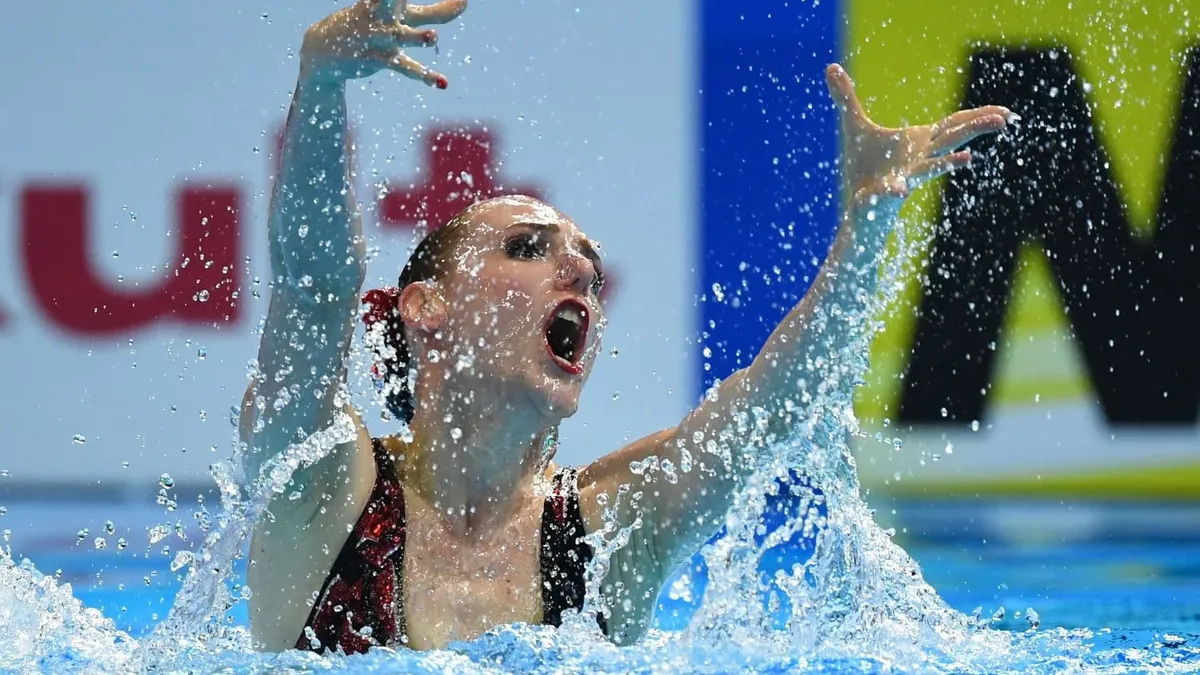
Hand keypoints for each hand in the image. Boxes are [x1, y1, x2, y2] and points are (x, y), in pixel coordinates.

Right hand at [300, 0, 467, 86]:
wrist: (323, 50)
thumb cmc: (371, 24)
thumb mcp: (402, 14)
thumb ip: (436, 10)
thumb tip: (464, 2)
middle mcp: (383, 14)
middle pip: (396, 1)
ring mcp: (378, 37)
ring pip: (401, 37)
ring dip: (417, 37)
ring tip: (433, 36)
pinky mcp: (377, 59)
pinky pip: (403, 68)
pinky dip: (425, 76)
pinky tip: (443, 82)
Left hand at [825, 63, 1010, 221]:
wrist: (858, 207)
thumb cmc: (865, 170)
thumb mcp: (854, 127)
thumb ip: (846, 98)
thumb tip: (831, 68)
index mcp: (920, 142)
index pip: (955, 125)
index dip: (980, 116)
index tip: (1007, 112)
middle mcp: (919, 159)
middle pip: (952, 141)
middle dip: (976, 129)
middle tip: (1004, 120)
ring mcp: (905, 177)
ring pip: (930, 169)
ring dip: (948, 164)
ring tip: (968, 161)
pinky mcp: (884, 193)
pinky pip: (892, 191)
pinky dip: (895, 190)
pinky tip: (900, 191)